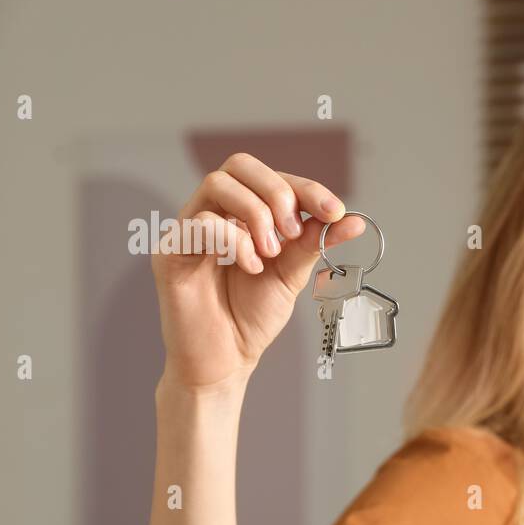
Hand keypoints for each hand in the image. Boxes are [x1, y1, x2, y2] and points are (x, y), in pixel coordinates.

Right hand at [151, 152, 367, 391]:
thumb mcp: (292, 274)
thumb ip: (315, 243)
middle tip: (293, 234)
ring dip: (256, 215)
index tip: (335, 211)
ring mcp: (189, 229)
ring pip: (218, 184)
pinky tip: (250, 266)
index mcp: (244, 214)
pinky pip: (199, 222)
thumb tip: (353, 219)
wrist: (226, 360)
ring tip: (270, 254)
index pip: (272, 177)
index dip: (306, 188)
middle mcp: (214, 213)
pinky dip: (234, 240)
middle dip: (277, 192)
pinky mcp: (170, 252)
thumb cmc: (251, 316)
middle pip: (239, 164)